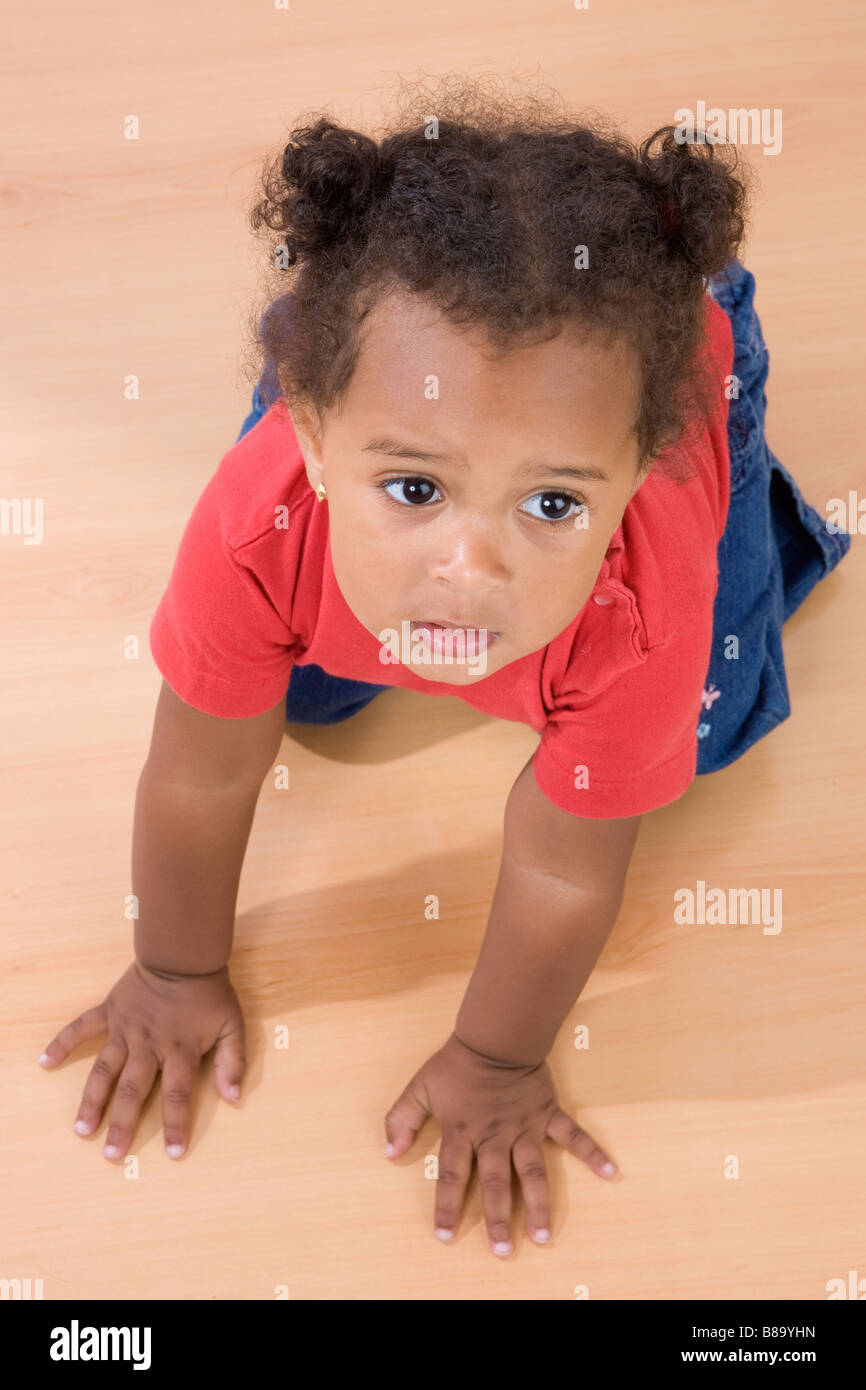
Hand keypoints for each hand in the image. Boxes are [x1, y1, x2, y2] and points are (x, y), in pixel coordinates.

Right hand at [38, 960, 245, 1160]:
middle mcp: (149, 1045)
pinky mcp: (110, 1012)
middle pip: (134, 1091)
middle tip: (113, 1155)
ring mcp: (126, 1029)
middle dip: (123, 1125)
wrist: (183, 954)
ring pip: (105, 1070)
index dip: (175, 1125)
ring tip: (82, 1128)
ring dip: (93, 1100)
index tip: (172, 1153)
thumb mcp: (233, 1025)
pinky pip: (82, 1028)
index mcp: (180, 1050)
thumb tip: (233, 1097)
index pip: (178, 1095)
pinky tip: (45, 1062)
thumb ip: (233, 1061)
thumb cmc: (210, 993)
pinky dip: (62, 1043)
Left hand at [384, 1031, 617, 1255]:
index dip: (446, 1206)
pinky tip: (610, 1172)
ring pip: (532, 1172)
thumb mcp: (420, 1087)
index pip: (452, 1175)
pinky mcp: (547, 1113)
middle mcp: (494, 1135)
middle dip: (496, 1218)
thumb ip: (402, 1119)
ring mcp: (524, 1126)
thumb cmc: (457, 1064)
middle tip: (502, 1251)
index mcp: (463, 1131)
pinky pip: (573, 1135)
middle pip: (495, 1183)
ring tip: (542, 1236)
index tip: (444, 1235)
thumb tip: (391, 1152)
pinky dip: (592, 1152)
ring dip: (537, 1204)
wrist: (496, 1034)